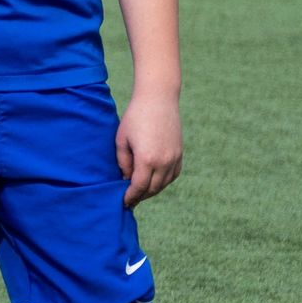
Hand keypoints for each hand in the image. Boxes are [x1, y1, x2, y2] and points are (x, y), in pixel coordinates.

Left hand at [116, 92, 183, 206]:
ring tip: (139, 192)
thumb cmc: (135, 117)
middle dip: (140, 196)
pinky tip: (153, 182)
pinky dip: (163, 182)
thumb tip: (125, 179)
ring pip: (164, 184)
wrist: (158, 100)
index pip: (139, 186)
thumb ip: (123, 162)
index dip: (130, 196)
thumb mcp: (121, 140)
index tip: (123, 202)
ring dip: (152, 190)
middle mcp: (164, 161)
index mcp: (147, 159)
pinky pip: (173, 175)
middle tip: (130, 200)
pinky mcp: (180, 154)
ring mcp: (174, 158)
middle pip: (153, 189)